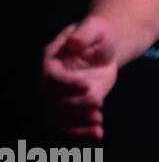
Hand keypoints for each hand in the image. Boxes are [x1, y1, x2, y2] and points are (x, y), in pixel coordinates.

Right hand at [40, 16, 120, 140]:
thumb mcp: (96, 28)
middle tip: (97, 102)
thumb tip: (73, 42)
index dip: (67, 84)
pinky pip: (69, 125)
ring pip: (60, 117)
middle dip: (75, 104)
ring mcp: (60, 96)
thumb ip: (85, 33)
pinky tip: (98, 133)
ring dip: (78, 123)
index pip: (52, 77)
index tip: (88, 86)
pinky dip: (81, 133)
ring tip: (98, 120)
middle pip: (55, 100)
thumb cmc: (99, 35)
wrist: (104, 49)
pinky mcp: (73, 107)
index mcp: (52, 60)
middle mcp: (51, 81)